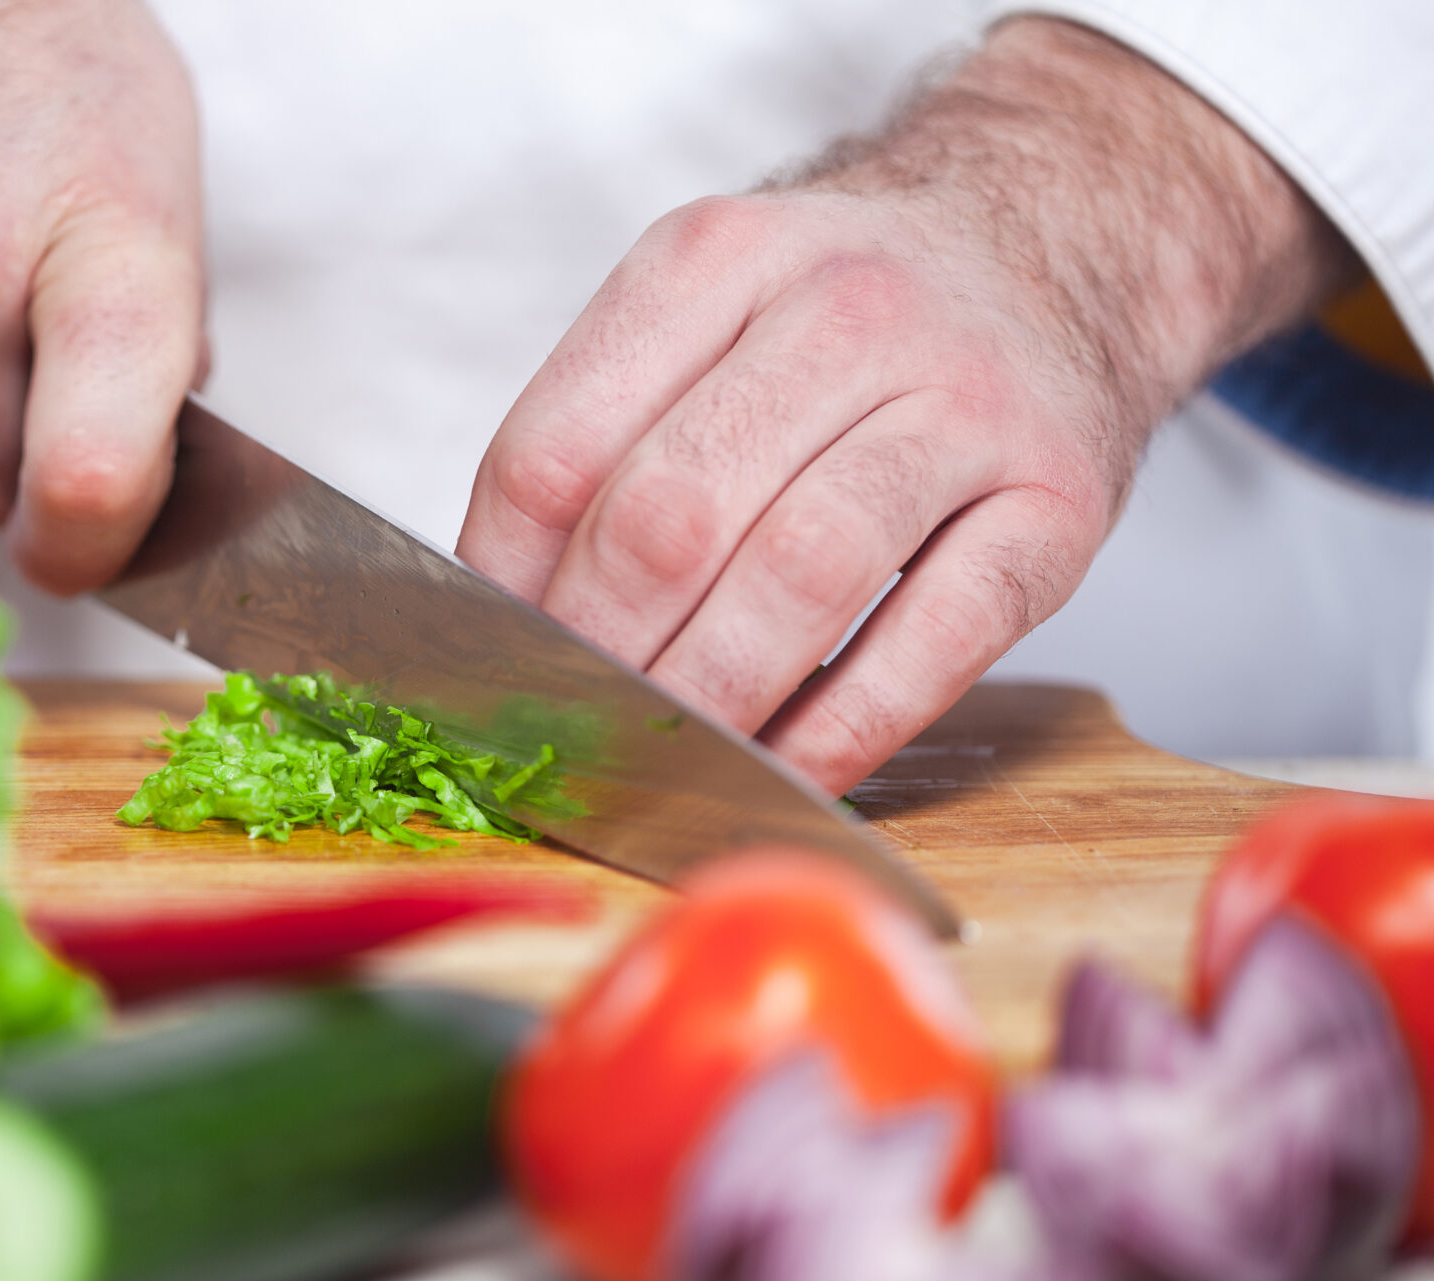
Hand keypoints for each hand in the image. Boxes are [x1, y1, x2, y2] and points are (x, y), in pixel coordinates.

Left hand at [457, 18, 1352, 794]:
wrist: (1062, 237)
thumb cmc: (847, 315)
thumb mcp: (710, 307)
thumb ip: (606, 434)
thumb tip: (503, 610)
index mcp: (716, 260)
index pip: (557, 449)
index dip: (507, 584)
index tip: (491, 662)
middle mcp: (845, 314)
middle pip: (669, 517)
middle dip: (600, 654)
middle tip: (573, 729)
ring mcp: (966, 405)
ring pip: (800, 575)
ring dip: (712, 696)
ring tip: (664, 760)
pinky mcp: (1059, 505)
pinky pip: (939, 638)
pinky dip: (846, 726)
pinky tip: (787, 771)